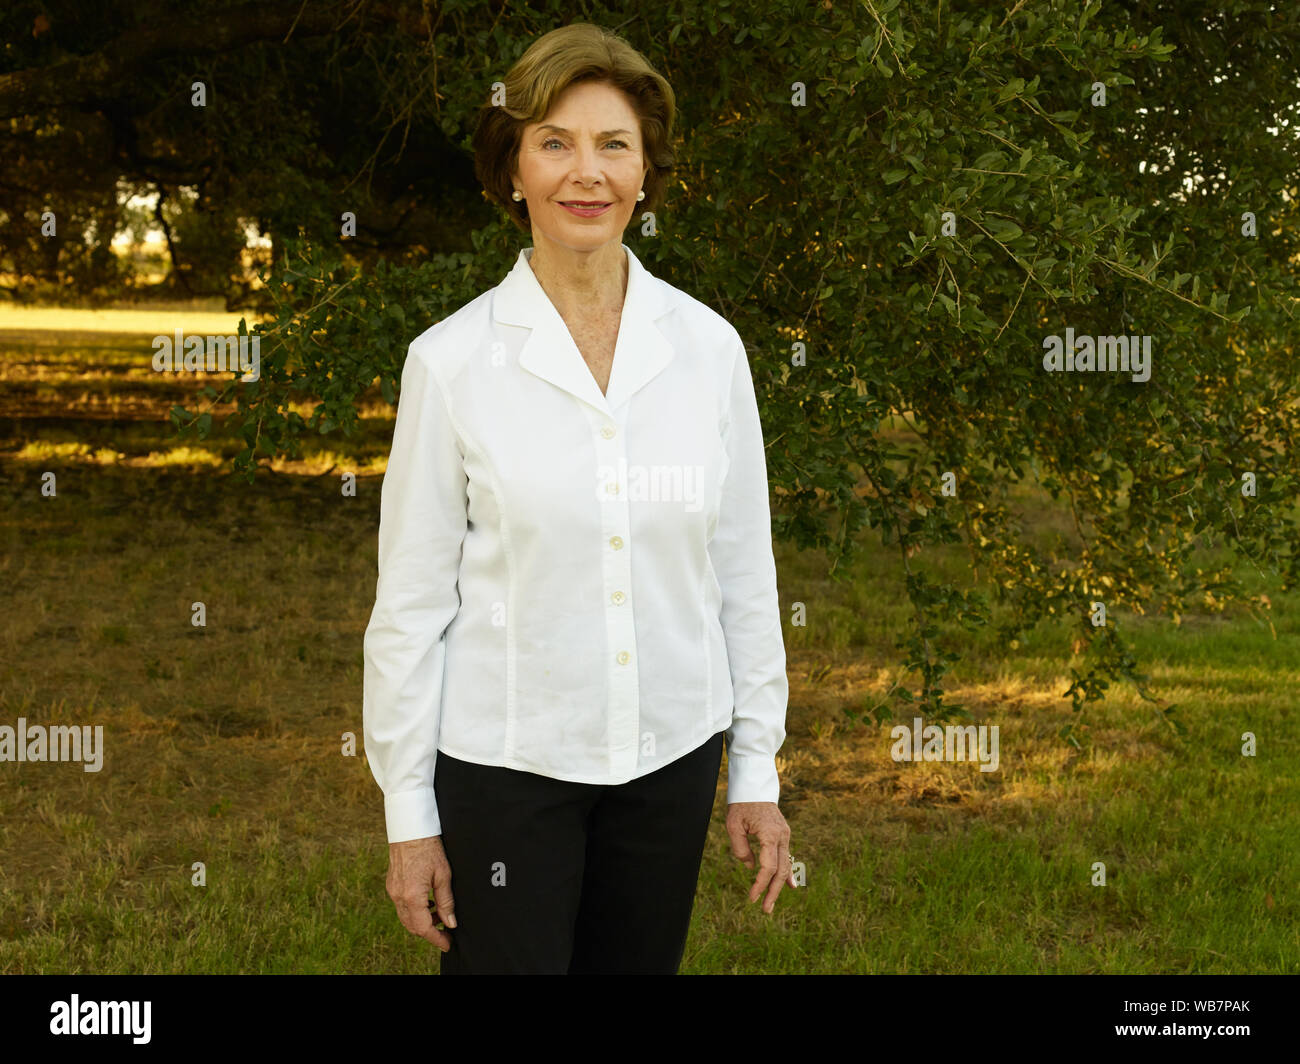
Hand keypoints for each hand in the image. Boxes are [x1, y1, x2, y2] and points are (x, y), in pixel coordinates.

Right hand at [386, 835, 455, 950]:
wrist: (410, 829)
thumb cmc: (429, 848)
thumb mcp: (443, 875)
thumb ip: (446, 901)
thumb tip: (450, 922)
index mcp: (412, 896)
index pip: (423, 928)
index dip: (436, 939)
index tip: (447, 944)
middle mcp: (398, 896)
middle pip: (412, 926)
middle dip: (430, 931)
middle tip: (446, 931)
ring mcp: (393, 891)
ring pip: (406, 918)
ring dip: (421, 921)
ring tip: (439, 914)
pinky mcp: (392, 885)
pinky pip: (401, 906)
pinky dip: (414, 910)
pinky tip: (428, 903)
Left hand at [725, 801, 793, 913]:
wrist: (754, 785)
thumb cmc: (741, 804)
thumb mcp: (733, 825)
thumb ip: (740, 849)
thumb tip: (750, 867)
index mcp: (770, 834)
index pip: (768, 867)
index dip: (760, 884)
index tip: (752, 898)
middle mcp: (782, 836)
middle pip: (780, 870)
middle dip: (773, 891)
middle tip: (765, 910)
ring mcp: (785, 835)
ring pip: (785, 865)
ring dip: (779, 885)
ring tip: (771, 903)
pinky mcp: (783, 834)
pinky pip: (786, 857)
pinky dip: (786, 872)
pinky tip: (790, 886)